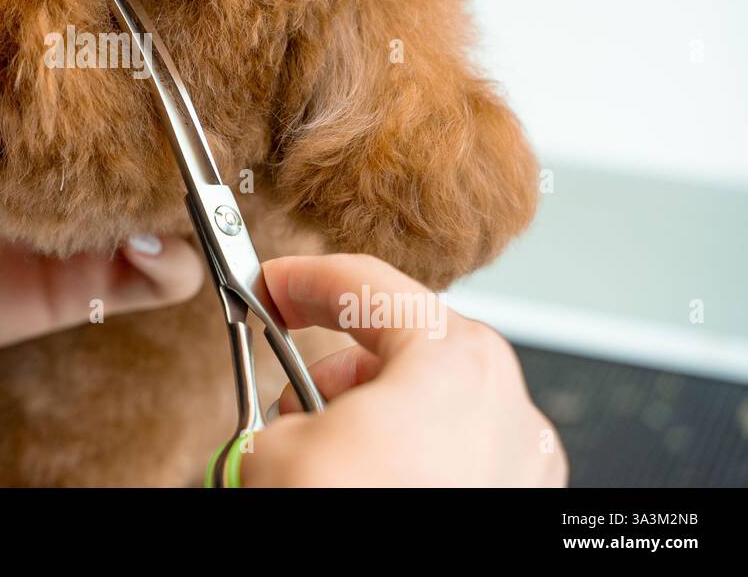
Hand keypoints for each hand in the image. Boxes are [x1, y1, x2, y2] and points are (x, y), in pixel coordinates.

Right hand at [244, 253, 566, 486]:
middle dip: (340, 366)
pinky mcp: (522, 503)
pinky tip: (371, 483)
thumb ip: (283, 408)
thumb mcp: (276, 450)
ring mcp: (522, 459)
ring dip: (376, 415)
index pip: (367, 285)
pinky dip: (413, 455)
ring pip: (437, 401)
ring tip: (328, 457)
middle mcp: (504, 400)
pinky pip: (460, 452)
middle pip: (408, 344)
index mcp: (450, 359)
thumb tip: (285, 431)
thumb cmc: (356, 515)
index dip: (303, 280)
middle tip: (290, 391)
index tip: (273, 286)